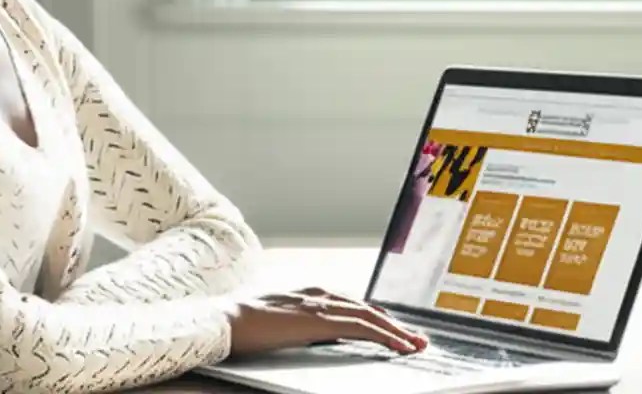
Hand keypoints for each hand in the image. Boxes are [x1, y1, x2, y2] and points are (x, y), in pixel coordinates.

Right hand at [227, 286, 428, 356]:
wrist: (225, 320)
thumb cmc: (242, 325)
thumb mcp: (277, 323)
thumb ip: (297, 325)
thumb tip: (312, 334)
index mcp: (309, 294)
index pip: (352, 304)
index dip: (375, 318)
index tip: (392, 328)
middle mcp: (320, 295)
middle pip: (367, 309)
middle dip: (393, 325)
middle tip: (415, 338)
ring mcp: (322, 306)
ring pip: (371, 317)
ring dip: (397, 331)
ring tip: (415, 344)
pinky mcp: (322, 321)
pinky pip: (363, 328)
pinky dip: (386, 337)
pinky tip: (399, 346)